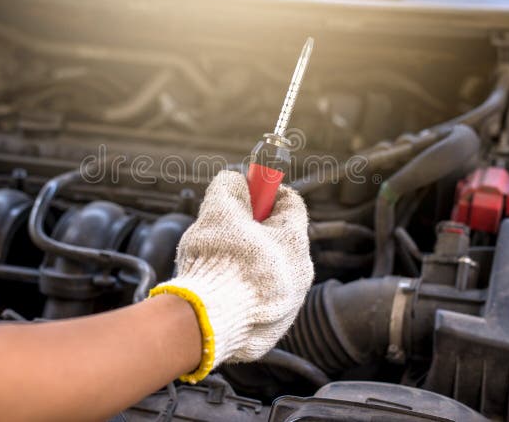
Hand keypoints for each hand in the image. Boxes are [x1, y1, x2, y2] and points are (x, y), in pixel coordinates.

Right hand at [150, 170, 312, 382]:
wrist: (208, 323)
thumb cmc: (217, 263)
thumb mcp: (218, 210)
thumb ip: (228, 188)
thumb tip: (234, 181)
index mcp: (294, 242)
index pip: (291, 204)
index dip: (267, 192)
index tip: (247, 191)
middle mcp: (300, 274)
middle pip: (279, 239)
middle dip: (253, 230)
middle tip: (224, 230)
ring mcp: (288, 304)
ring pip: (270, 271)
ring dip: (247, 263)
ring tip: (216, 266)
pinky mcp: (272, 328)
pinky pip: (260, 300)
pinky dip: (243, 292)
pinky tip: (220, 292)